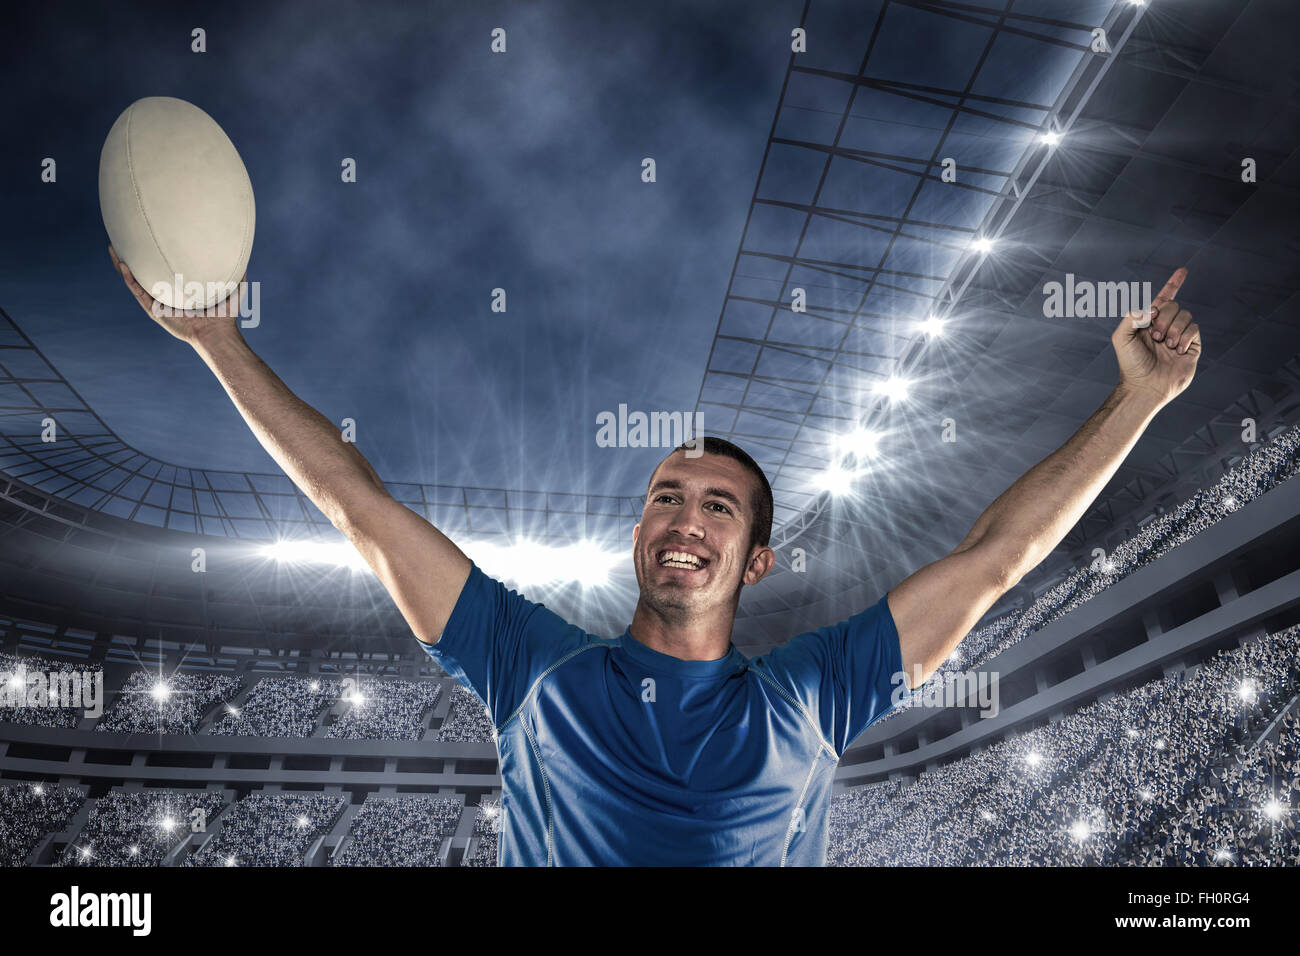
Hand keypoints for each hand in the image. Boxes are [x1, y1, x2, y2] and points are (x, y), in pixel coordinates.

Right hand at [109, 245, 245, 345]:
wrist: (217, 334)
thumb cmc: (225, 315)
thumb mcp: (231, 288)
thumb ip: (235, 272)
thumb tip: (242, 253)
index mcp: (180, 290)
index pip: (164, 269)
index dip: (155, 255)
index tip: (149, 237)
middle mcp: (166, 295)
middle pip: (145, 272)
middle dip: (134, 256)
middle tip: (124, 238)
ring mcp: (158, 303)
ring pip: (135, 281)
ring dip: (122, 265)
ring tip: (113, 248)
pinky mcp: (154, 312)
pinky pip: (138, 292)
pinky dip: (130, 279)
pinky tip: (122, 265)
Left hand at [1111, 267, 1201, 406]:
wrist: (1146, 386)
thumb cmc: (1131, 364)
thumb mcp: (1121, 338)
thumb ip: (1131, 318)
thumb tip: (1152, 308)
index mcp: (1149, 322)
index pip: (1163, 299)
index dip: (1173, 284)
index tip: (1183, 271)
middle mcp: (1166, 326)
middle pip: (1173, 305)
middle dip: (1164, 317)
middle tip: (1155, 336)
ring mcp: (1180, 335)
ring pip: (1185, 315)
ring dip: (1174, 329)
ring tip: (1166, 345)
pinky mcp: (1192, 346)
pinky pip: (1195, 329)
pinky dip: (1185, 337)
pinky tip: (1178, 350)